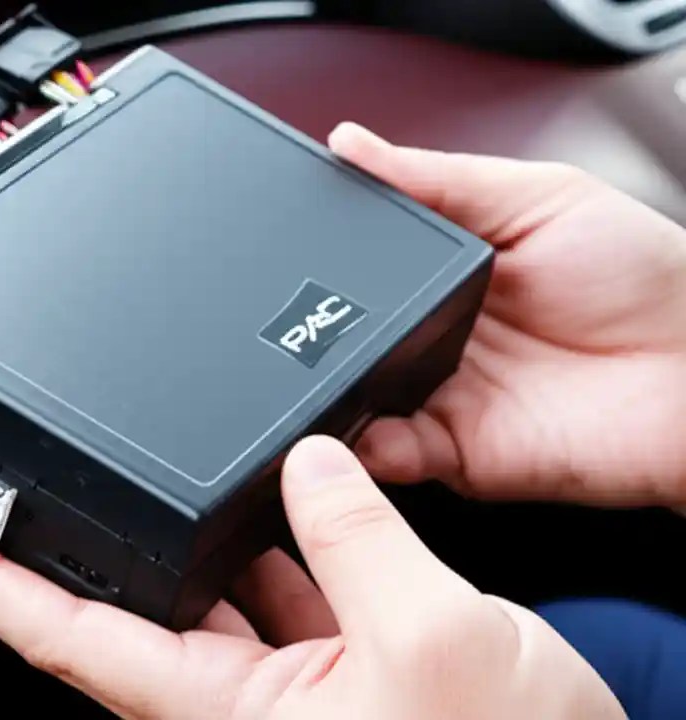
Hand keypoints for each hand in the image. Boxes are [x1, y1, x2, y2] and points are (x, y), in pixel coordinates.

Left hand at [0, 436, 623, 718]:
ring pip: (203, 595)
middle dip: (77, 540)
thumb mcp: (434, 637)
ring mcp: (280, 692)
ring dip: (186, 533)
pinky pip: (269, 597)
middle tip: (30, 472)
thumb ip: (357, 537)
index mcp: (223, 710)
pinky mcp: (328, 676)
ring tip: (157, 462)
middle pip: (122, 609)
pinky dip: (268, 546)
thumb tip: (312, 462)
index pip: (64, 637)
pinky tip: (280, 498)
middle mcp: (235, 703)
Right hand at [330, 123, 685, 506]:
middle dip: (312, 331)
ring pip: (353, 399)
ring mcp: (440, 397)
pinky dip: (366, 447)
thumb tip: (351, 145)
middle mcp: (431, 337)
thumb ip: (439, 178)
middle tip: (294, 316)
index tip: (289, 252)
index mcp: (444, 275)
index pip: (357, 273)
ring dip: (329, 392)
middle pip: (342, 337)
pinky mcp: (456, 453)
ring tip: (313, 374)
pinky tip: (364, 424)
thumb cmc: (647, 276)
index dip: (320, 267)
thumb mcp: (538, 195)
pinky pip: (390, 455)